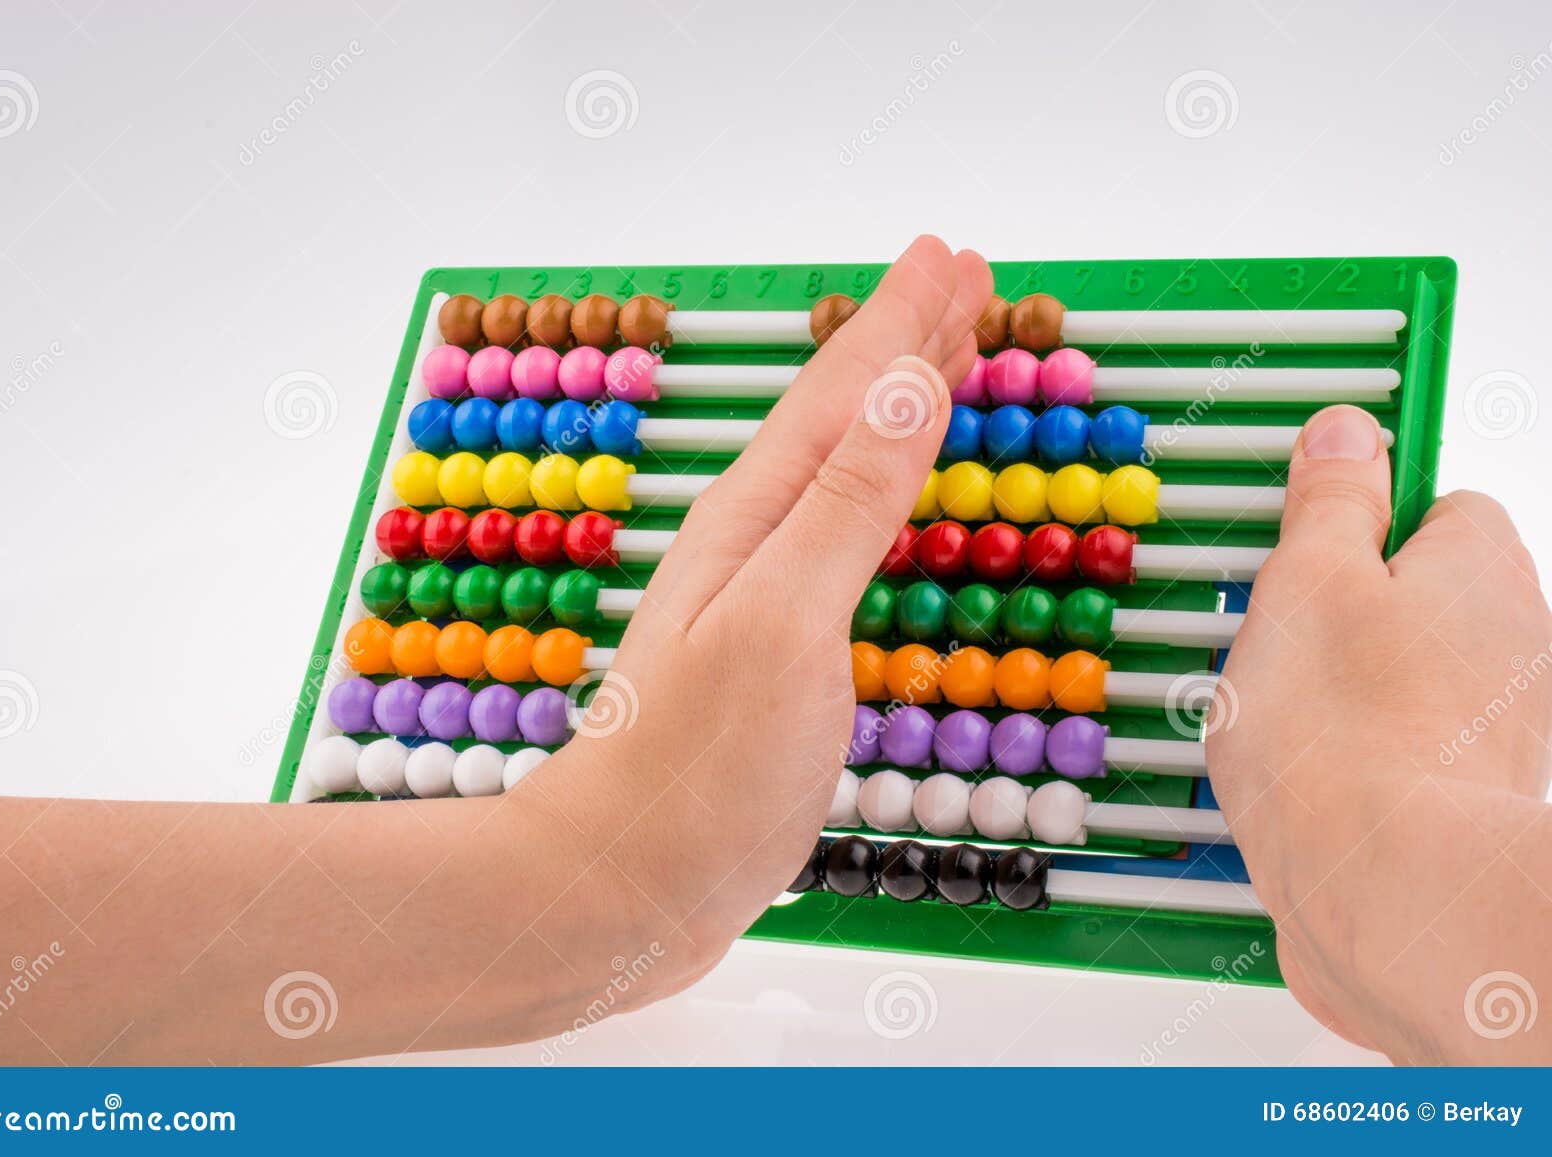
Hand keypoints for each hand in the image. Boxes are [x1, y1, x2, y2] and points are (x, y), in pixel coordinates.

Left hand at [514, 236, 993, 966]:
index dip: (904, 325)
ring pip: (848, 477)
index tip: (955, 258)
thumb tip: (908, 383)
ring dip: (901, 415)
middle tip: (961, 283)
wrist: (627, 886)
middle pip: (844, 419)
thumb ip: (846, 504)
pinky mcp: (784, 656)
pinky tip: (895, 508)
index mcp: (755, 519)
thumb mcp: (783, 620)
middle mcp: (758, 544)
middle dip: (906, 347)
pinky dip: (890, 502)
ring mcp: (768, 599)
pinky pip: (851, 543)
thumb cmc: (697, 767)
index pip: (843, 394)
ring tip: (943, 366)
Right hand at [1208, 404, 1551, 1062]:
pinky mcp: (1453, 806)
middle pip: (1406, 598)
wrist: (1393, 907)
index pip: (1429, 504)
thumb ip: (1331, 500)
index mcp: (1478, 568)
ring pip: (1389, 681)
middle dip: (1331, 614)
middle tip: (1267, 636)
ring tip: (1265, 720)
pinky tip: (1290, 784)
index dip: (1355, 517)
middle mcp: (1508, 645)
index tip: (1299, 536)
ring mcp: (1489, 734)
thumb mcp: (1309, 580)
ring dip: (1326, 692)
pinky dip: (1337, 762)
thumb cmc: (1350, 741)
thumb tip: (1346, 435)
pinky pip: (1383, 756)